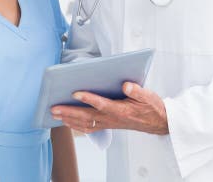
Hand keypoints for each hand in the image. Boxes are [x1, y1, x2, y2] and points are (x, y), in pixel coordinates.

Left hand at [51, 81, 168, 134]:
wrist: (158, 122)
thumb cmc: (151, 107)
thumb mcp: (148, 96)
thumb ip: (137, 91)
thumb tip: (126, 85)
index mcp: (122, 110)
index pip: (102, 104)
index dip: (89, 99)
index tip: (75, 93)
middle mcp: (112, 118)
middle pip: (87, 116)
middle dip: (69, 112)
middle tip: (54, 108)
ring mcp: (109, 123)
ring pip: (85, 123)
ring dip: (68, 119)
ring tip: (54, 114)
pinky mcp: (108, 125)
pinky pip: (89, 127)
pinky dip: (75, 125)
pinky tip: (66, 121)